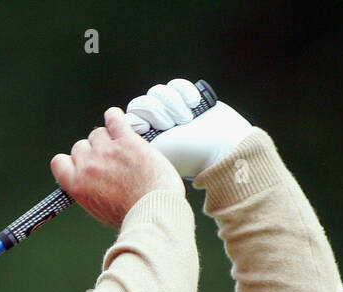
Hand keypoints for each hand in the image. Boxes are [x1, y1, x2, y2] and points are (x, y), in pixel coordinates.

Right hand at [50, 107, 183, 230]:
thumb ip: (89, 191)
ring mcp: (107, 151)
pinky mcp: (127, 140)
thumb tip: (92, 182)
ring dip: (107, 138)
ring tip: (121, 147)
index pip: (59, 162)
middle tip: (109, 161)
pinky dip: (115, 117)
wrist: (154, 210)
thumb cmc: (131, 215)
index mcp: (77, 185)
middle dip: (92, 152)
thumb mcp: (98, 209)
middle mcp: (88, 165)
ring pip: (98, 133)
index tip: (82, 164)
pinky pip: (114, 119)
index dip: (71, 161)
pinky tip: (117, 120)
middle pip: (80, 146)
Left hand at [125, 78, 252, 177]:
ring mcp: (172, 109)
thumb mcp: (156, 154)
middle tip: (170, 125)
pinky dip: (185, 92)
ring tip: (185, 119)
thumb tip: (120, 133)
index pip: (129, 118)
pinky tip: (193, 104)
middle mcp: (157, 123)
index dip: (138, 118)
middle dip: (156, 111)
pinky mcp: (188, 97)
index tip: (148, 127)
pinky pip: (176, 84)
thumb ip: (135, 145)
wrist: (221, 148)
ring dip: (172, 104)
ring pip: (158, 91)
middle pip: (142, 102)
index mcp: (146, 138)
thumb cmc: (190, 156)